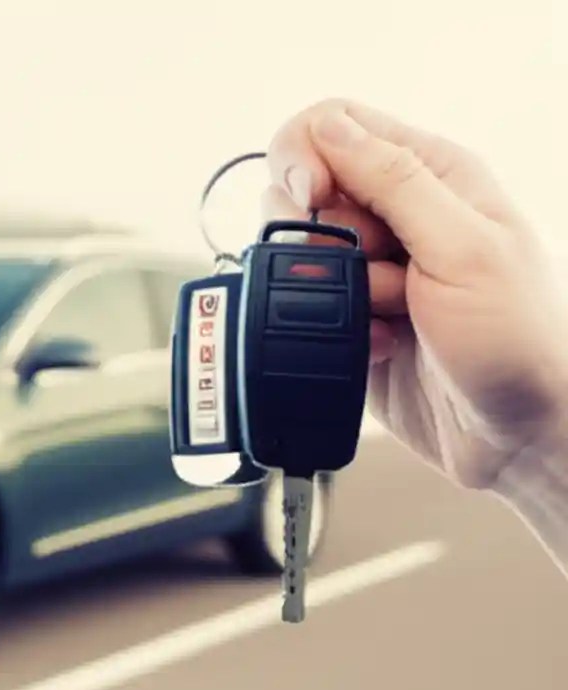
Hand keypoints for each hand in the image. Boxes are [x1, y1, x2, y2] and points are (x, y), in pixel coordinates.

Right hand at [263, 99, 567, 489]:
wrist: (519, 438)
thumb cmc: (520, 341)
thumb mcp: (463, 248)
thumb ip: (394, 181)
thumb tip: (328, 128)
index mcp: (433, 175)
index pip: (333, 124)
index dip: (304, 156)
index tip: (311, 199)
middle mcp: (399, 213)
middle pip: (300, 187)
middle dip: (314, 229)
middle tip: (362, 263)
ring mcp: (372, 267)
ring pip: (296, 248)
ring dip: (326, 284)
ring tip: (383, 309)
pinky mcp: (352, 315)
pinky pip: (302, 303)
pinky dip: (326, 325)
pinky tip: (376, 340)